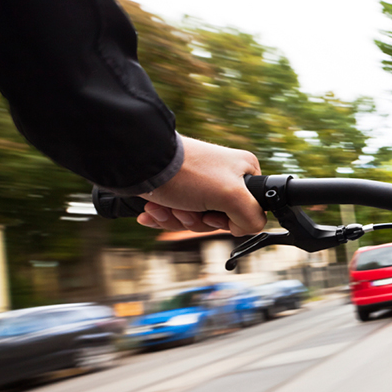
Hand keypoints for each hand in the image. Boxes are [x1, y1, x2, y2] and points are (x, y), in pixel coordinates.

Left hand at [135, 136, 265, 235]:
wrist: (139, 162)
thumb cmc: (185, 173)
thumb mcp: (231, 195)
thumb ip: (252, 216)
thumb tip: (246, 228)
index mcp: (244, 172)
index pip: (248, 212)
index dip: (227, 221)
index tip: (211, 214)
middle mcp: (224, 177)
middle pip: (219, 220)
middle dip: (196, 220)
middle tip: (185, 208)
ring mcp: (200, 184)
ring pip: (196, 220)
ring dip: (176, 219)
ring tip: (165, 205)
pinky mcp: (178, 190)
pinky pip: (176, 216)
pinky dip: (163, 216)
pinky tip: (153, 208)